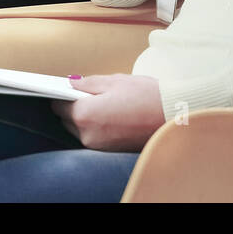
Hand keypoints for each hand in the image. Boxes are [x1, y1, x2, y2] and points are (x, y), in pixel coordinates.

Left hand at [50, 74, 166, 150]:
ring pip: (80, 129)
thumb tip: (72, 83)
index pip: (58, 106)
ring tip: (106, 103)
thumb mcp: (114, 81)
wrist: (174, 118)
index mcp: (84, 115)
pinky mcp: (109, 152)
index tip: (69, 88)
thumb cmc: (146, 97)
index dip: (63, 95)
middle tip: (92, 93)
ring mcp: (98, 147)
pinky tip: (112, 114)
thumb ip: (88, 83)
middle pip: (67, 120)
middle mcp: (87, 135)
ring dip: (86, 117)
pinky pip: (94, 137)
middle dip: (75, 106)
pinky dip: (97, 126)